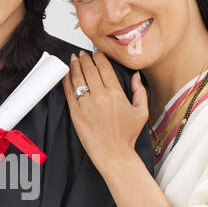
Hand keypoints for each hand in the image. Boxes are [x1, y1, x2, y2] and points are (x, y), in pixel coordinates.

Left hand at [62, 51, 146, 167]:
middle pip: (89, 69)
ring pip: (77, 78)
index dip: (98, 57)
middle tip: (82, 53)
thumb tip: (136, 76)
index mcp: (116, 93)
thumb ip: (140, 91)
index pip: (104, 68)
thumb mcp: (141, 112)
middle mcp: (100, 96)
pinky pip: (68, 91)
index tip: (96, 53)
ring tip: (74, 59)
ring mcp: (86, 104)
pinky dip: (66, 80)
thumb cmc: (126, 136)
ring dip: (75, 65)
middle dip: (85, 58)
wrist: (113, 154)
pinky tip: (66, 73)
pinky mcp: (75, 112)